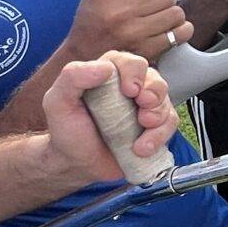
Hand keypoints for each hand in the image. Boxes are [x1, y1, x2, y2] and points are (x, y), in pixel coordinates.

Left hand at [41, 52, 175, 183]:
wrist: (75, 165)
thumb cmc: (66, 131)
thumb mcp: (58, 101)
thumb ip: (73, 77)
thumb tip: (105, 67)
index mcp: (108, 75)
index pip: (130, 62)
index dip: (135, 73)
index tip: (129, 91)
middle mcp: (129, 88)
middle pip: (154, 78)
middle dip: (154, 93)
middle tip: (142, 111)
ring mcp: (143, 108)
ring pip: (165, 100)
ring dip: (158, 116)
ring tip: (140, 134)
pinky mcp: (153, 128)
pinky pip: (169, 124)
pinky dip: (160, 136)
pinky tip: (141, 149)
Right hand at [66, 0, 188, 62]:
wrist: (82, 59)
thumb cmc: (93, 21)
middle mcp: (120, 12)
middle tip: (156, 7)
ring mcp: (134, 33)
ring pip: (175, 13)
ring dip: (173, 15)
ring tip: (162, 19)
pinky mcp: (145, 52)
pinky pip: (178, 34)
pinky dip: (180, 31)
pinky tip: (170, 31)